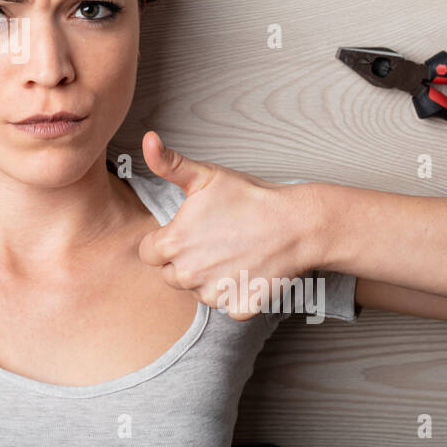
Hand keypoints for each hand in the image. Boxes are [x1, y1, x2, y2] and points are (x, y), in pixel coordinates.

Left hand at [136, 130, 323, 319]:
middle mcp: (187, 274)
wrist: (297, 223)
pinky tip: (248, 269)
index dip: (166, 240)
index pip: (149, 252)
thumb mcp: (205, 175)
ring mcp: (214, 295)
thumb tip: (148, 139)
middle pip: (170, 275)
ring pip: (197, 291)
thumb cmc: (249, 197)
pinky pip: (226, 305)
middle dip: (184, 260)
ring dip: (208, 277)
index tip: (188, 231)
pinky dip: (235, 292)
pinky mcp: (238, 308)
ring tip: (232, 252)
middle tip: (213, 240)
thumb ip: (168, 163)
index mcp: (172, 244)